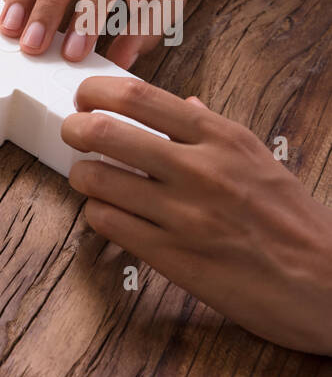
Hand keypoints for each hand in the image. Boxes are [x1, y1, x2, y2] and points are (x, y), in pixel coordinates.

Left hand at [63, 76, 331, 354]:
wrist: (328, 284)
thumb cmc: (294, 222)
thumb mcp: (260, 161)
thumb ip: (214, 133)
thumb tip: (182, 106)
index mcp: (222, 139)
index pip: (139, 97)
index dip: (96, 92)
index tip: (83, 98)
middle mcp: (199, 170)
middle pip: (104, 132)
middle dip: (73, 130)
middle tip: (71, 134)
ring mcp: (182, 214)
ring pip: (96, 180)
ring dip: (82, 177)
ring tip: (90, 179)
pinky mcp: (170, 255)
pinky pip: (107, 223)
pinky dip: (96, 214)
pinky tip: (108, 214)